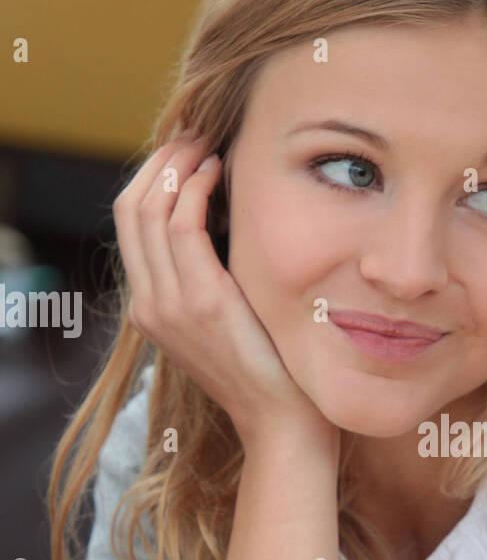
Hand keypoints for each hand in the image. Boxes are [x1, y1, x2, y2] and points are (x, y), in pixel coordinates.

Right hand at [113, 133, 339, 458]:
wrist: (282, 422)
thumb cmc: (271, 369)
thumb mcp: (230, 318)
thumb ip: (213, 278)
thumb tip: (226, 223)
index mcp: (151, 308)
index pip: (131, 223)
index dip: (153, 177)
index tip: (188, 153)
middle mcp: (150, 305)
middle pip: (130, 208)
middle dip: (161, 162)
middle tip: (196, 136)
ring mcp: (169, 305)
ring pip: (150, 209)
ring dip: (179, 166)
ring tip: (210, 146)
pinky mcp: (202, 303)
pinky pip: (183, 226)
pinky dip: (196, 188)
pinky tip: (220, 173)